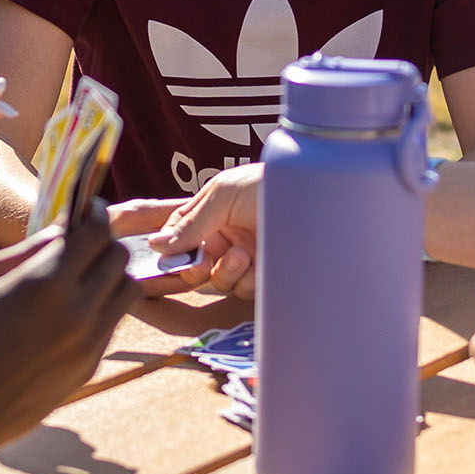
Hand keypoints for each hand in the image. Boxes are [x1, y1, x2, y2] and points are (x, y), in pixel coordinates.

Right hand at [0, 202, 129, 463]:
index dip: (95, 215)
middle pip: (120, 258)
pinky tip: (71, 310)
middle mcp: (78, 311)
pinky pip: (112, 324)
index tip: (87, 212)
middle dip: (104, 243)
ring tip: (82, 277)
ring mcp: (89, 344)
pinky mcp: (89, 368)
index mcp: (46, 283)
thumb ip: (23, 252)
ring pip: (127, 292)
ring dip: (111, 276)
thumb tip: (59, 233)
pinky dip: (102, 307)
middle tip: (82, 243)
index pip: (97, 233)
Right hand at [148, 165, 260, 295]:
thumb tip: (156, 244)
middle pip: (196, 267)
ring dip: (226, 272)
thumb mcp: (223, 195)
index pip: (181, 237)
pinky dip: (249, 280)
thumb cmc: (270, 184)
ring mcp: (248, 256)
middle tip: (204, 261)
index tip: (175, 256)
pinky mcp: (268, 273)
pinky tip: (259, 263)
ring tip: (242, 255)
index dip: (174, 250)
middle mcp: (228, 235)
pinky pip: (246, 289)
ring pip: (220, 282)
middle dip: (196, 268)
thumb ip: (190, 222)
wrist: (318, 196)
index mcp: (213, 213)